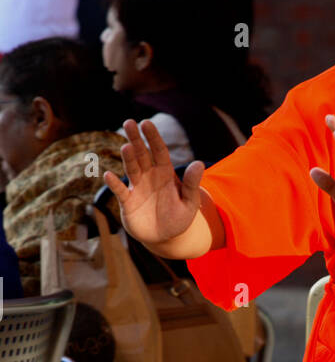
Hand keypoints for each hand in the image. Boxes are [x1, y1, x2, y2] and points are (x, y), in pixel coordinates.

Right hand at [103, 119, 204, 245]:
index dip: (153, 138)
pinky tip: (109, 175)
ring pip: (131, 168)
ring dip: (128, 158)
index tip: (146, 123)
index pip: (159, 151)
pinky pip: (120, 191)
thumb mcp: (189, 203)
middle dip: (136, 140)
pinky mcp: (127, 202)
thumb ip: (192, 184)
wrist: (165, 238)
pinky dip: (114, 184)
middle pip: (142, 155)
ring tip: (126, 147)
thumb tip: (199, 163)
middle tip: (129, 123)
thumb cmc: (178, 218)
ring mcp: (137, 188)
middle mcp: (149, 177)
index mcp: (165, 174)